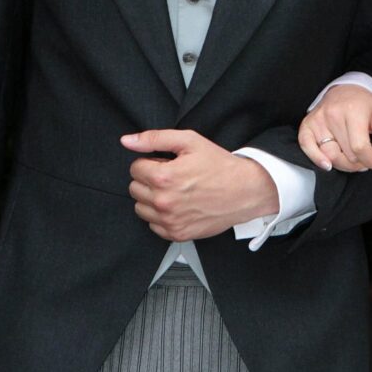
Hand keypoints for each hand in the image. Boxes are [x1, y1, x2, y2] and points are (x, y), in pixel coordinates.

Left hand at [121, 129, 278, 240]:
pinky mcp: (177, 233)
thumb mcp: (190, 141)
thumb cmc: (219, 165)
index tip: (166, 163)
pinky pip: (153, 225)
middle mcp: (163, 202)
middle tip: (171, 175)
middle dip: (149, 179)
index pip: (135, 168)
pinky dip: (161, 216)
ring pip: (140, 208)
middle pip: (134, 188)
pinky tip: (178, 205)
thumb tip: (127, 141)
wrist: (244, 190)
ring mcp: (169, 220)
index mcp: (164, 177)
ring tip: (174, 190)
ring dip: (152, 198)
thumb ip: (155, 138)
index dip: (151, 162)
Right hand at [298, 84, 371, 172]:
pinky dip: (316, 159)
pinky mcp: (307, 124)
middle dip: (360, 163)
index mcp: (353, 111)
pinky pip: (306, 146)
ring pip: (330, 155)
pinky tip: (327, 165)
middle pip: (346, 154)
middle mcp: (333, 115)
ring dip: (343, 165)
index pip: (360, 147)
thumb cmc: (361, 103)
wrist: (342, 89)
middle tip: (366, 162)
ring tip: (354, 162)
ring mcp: (318, 120)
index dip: (371, 161)